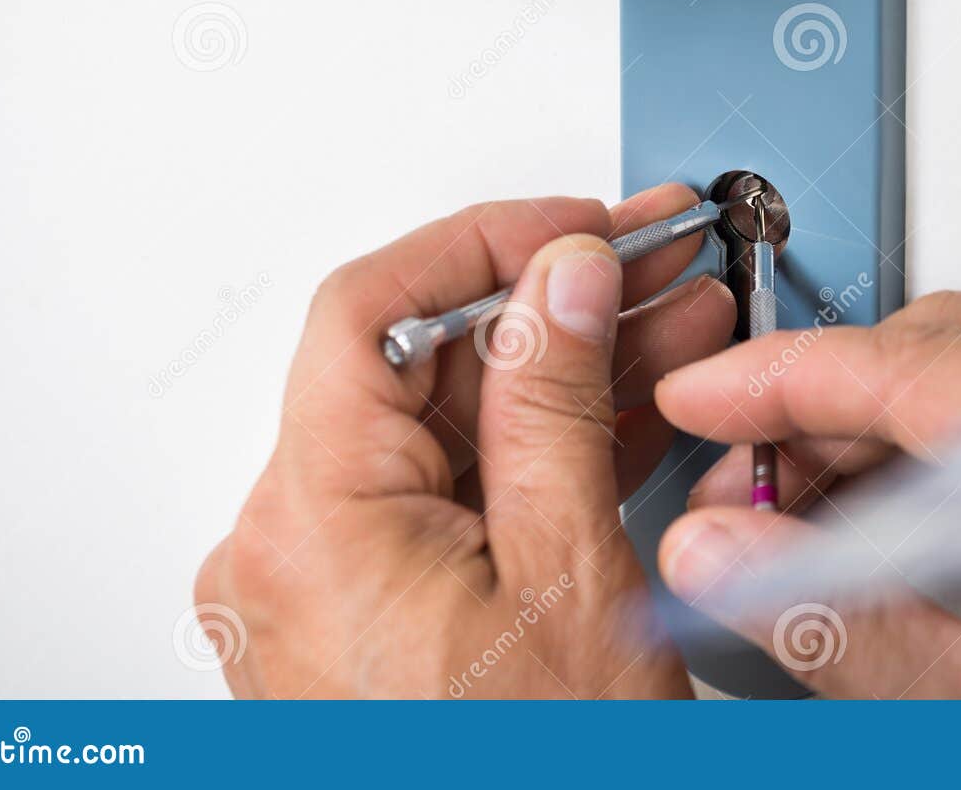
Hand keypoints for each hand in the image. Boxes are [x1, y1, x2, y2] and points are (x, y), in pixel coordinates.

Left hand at [195, 184, 736, 697]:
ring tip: (673, 329)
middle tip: (656, 268)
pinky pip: (450, 500)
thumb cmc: (533, 782)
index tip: (576, 226)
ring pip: (446, 434)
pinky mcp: (366, 616)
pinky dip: (535, 456)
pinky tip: (627, 409)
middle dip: (554, 310)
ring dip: (561, 379)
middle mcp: (288, 551)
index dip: (481, 246)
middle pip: (418, 372)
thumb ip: (554, 406)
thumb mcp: (571, 581)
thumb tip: (557, 281)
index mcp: (310, 527)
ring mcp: (325, 587)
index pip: (367, 314)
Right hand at [654, 291, 960, 697]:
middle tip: (735, 484)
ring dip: (862, 430)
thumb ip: (837, 624)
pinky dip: (920, 456)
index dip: (783, 376)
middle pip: (937, 353)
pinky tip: (862, 520)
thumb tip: (716, 556)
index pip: (914, 368)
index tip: (699, 394)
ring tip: (784, 511)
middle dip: (815, 408)